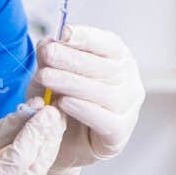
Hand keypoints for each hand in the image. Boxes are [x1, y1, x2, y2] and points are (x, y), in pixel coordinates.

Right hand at [0, 103, 63, 174]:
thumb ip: (6, 127)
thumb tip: (35, 109)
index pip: (20, 159)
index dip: (36, 133)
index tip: (48, 110)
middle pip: (35, 168)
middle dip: (47, 138)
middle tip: (56, 112)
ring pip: (38, 174)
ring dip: (45, 147)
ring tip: (49, 122)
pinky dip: (37, 160)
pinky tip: (41, 142)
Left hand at [24, 24, 144, 174]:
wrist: (62, 142)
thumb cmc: (60, 102)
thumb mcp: (49, 76)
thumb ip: (49, 60)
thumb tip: (46, 42)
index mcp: (118, 59)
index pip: (109, 44)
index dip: (87, 37)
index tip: (64, 32)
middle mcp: (129, 81)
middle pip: (108, 68)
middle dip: (73, 59)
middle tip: (47, 54)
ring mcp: (129, 109)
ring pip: (106, 93)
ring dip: (73, 83)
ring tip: (46, 77)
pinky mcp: (120, 133)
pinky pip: (106, 120)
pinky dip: (84, 110)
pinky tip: (64, 103)